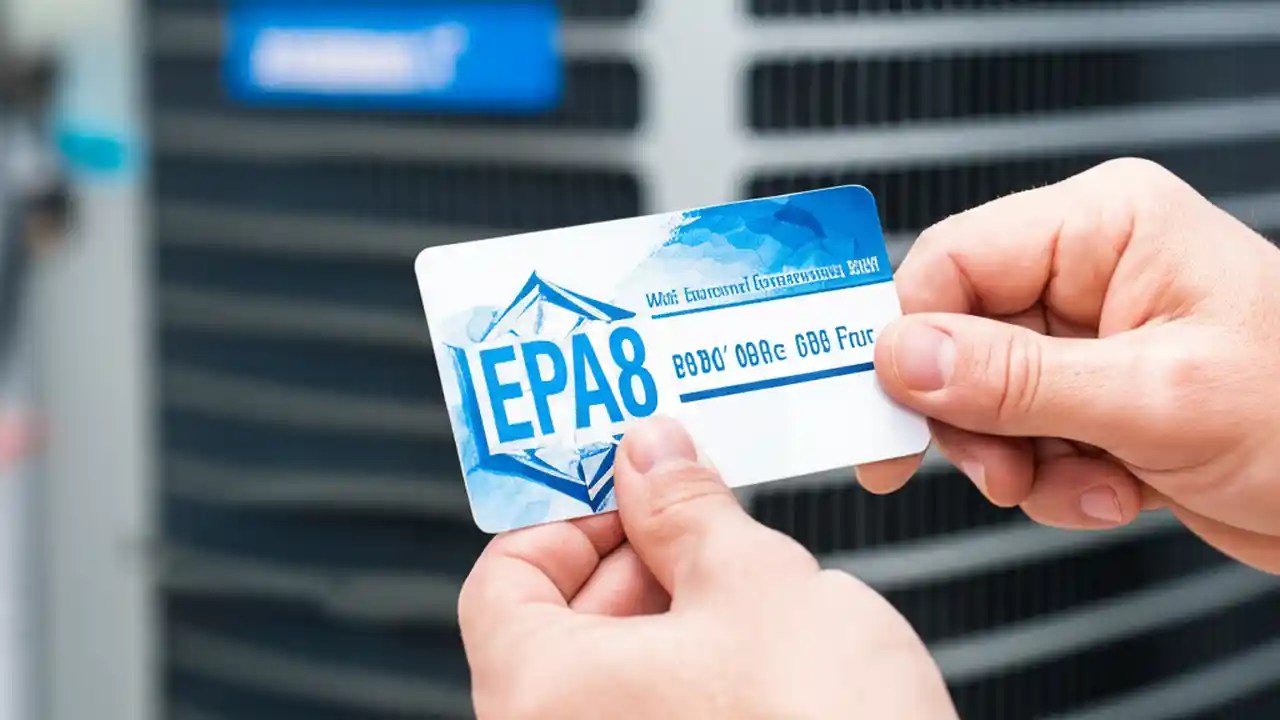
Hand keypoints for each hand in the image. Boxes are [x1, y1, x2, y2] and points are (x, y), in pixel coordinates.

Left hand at [460, 417, 956, 718]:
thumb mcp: (755, 585)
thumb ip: (687, 511)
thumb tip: (654, 457)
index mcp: (540, 697)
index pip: (501, 581)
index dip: (567, 516)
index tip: (627, 486)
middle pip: (554, 630)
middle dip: (629, 559)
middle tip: (695, 516)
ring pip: (608, 680)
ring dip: (666, 617)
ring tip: (743, 584)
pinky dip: (685, 678)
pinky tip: (755, 654)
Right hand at [856, 158, 1279, 572]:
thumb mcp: (1154, 399)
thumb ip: (1015, 378)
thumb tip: (902, 357)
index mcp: (1104, 226)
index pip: (952, 261)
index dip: (908, 337)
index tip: (885, 409)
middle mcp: (1089, 271)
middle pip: (957, 335)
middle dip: (974, 418)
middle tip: (998, 470)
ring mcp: (1091, 336)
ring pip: (984, 397)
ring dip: (1021, 460)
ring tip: (1087, 484)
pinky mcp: (1096, 394)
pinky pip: (1023, 436)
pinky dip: (1054, 480)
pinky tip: (1114, 492)